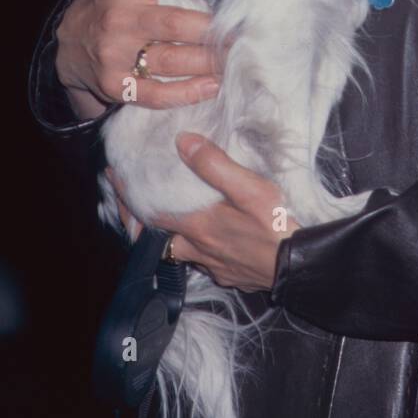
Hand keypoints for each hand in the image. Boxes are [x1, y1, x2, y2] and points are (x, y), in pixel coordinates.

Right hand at [56, 0, 226, 120]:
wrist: (65, 48)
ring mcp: (117, 55)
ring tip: (237, 58)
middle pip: (176, 25)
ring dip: (208, 62)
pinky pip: (156, 93)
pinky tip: (212, 86)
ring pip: (172, 60)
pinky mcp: (117, 85)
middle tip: (246, 31)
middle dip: (214, 30)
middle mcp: (121, 20)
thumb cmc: (103, 3)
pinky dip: (187, 93)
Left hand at [106, 134, 301, 292]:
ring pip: (180, 251)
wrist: (302, 267)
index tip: (114, 175)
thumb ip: (215, 166)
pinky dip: (195, 246)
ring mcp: (214, 266)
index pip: (150, 212)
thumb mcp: (250, 188)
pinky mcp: (231, 275)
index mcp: (198, 228)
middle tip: (135, 202)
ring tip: (172, 214)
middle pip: (158, 239)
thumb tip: (182, 142)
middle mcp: (199, 250)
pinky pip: (202, 260)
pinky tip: (210, 236)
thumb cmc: (277, 226)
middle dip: (143, 222)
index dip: (129, 193)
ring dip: (170, 235)